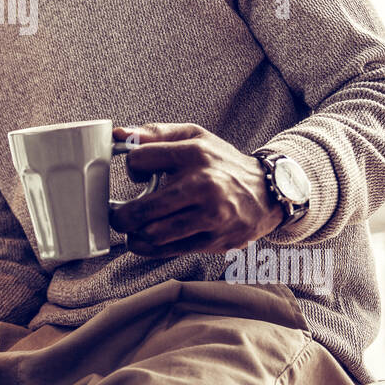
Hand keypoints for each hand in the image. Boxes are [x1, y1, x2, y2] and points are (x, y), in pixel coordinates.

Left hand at [109, 123, 284, 256]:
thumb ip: (154, 133)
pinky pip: (169, 250)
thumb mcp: (194, 137)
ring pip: (153, 234)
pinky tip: (147, 239)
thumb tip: (118, 135)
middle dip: (120, 216)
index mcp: (194, 154)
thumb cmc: (221, 163)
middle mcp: (203, 185)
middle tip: (117, 216)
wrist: (266, 192)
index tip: (138, 174)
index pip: (139, 161)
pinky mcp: (214, 240)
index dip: (132, 168)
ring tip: (133, 228)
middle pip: (142, 209)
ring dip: (135, 234)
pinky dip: (150, 248)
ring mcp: (210, 216)